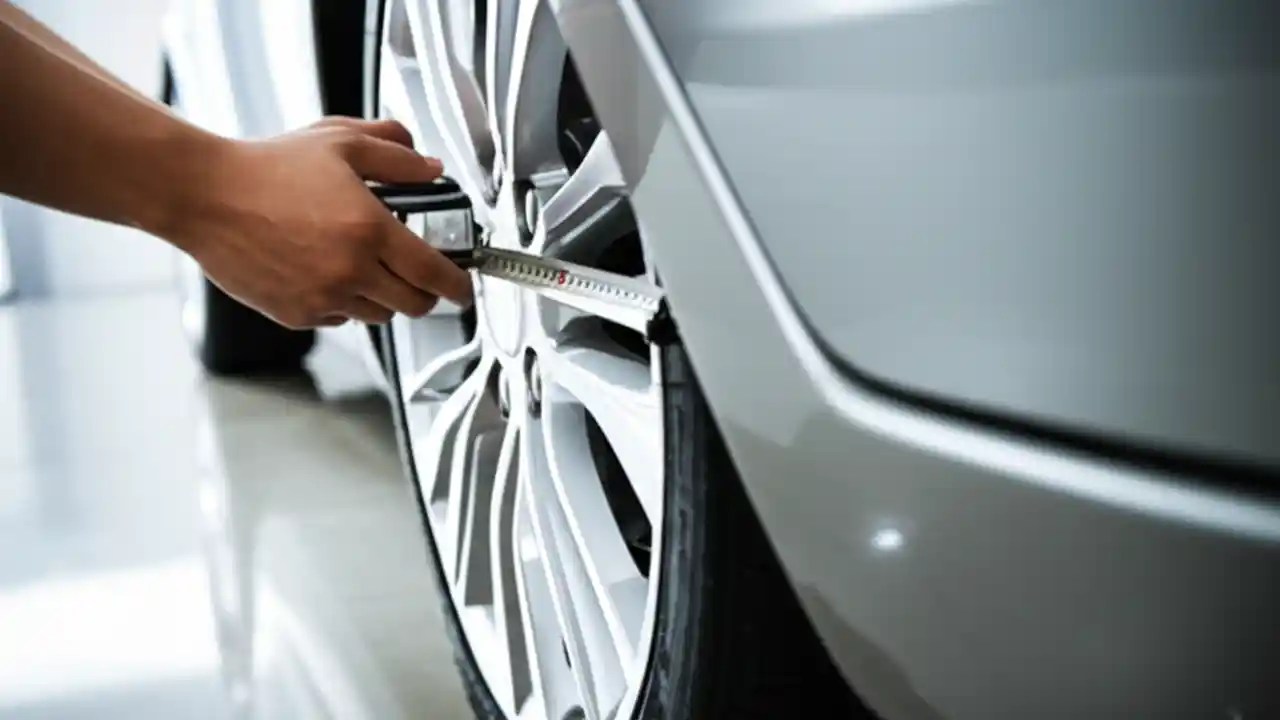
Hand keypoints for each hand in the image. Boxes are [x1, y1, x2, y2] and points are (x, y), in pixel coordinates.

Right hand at [172, 117, 471, 328]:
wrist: (207, 196)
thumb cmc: (268, 168)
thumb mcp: (340, 143)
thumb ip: (395, 155)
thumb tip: (431, 168)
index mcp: (370, 231)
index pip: (434, 274)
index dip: (457, 285)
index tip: (463, 287)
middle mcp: (350, 271)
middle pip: (414, 305)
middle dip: (424, 292)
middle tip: (418, 274)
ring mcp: (323, 297)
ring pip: (378, 315)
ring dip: (382, 296)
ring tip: (362, 263)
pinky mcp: (296, 314)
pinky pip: (339, 318)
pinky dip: (343, 302)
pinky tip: (324, 270)